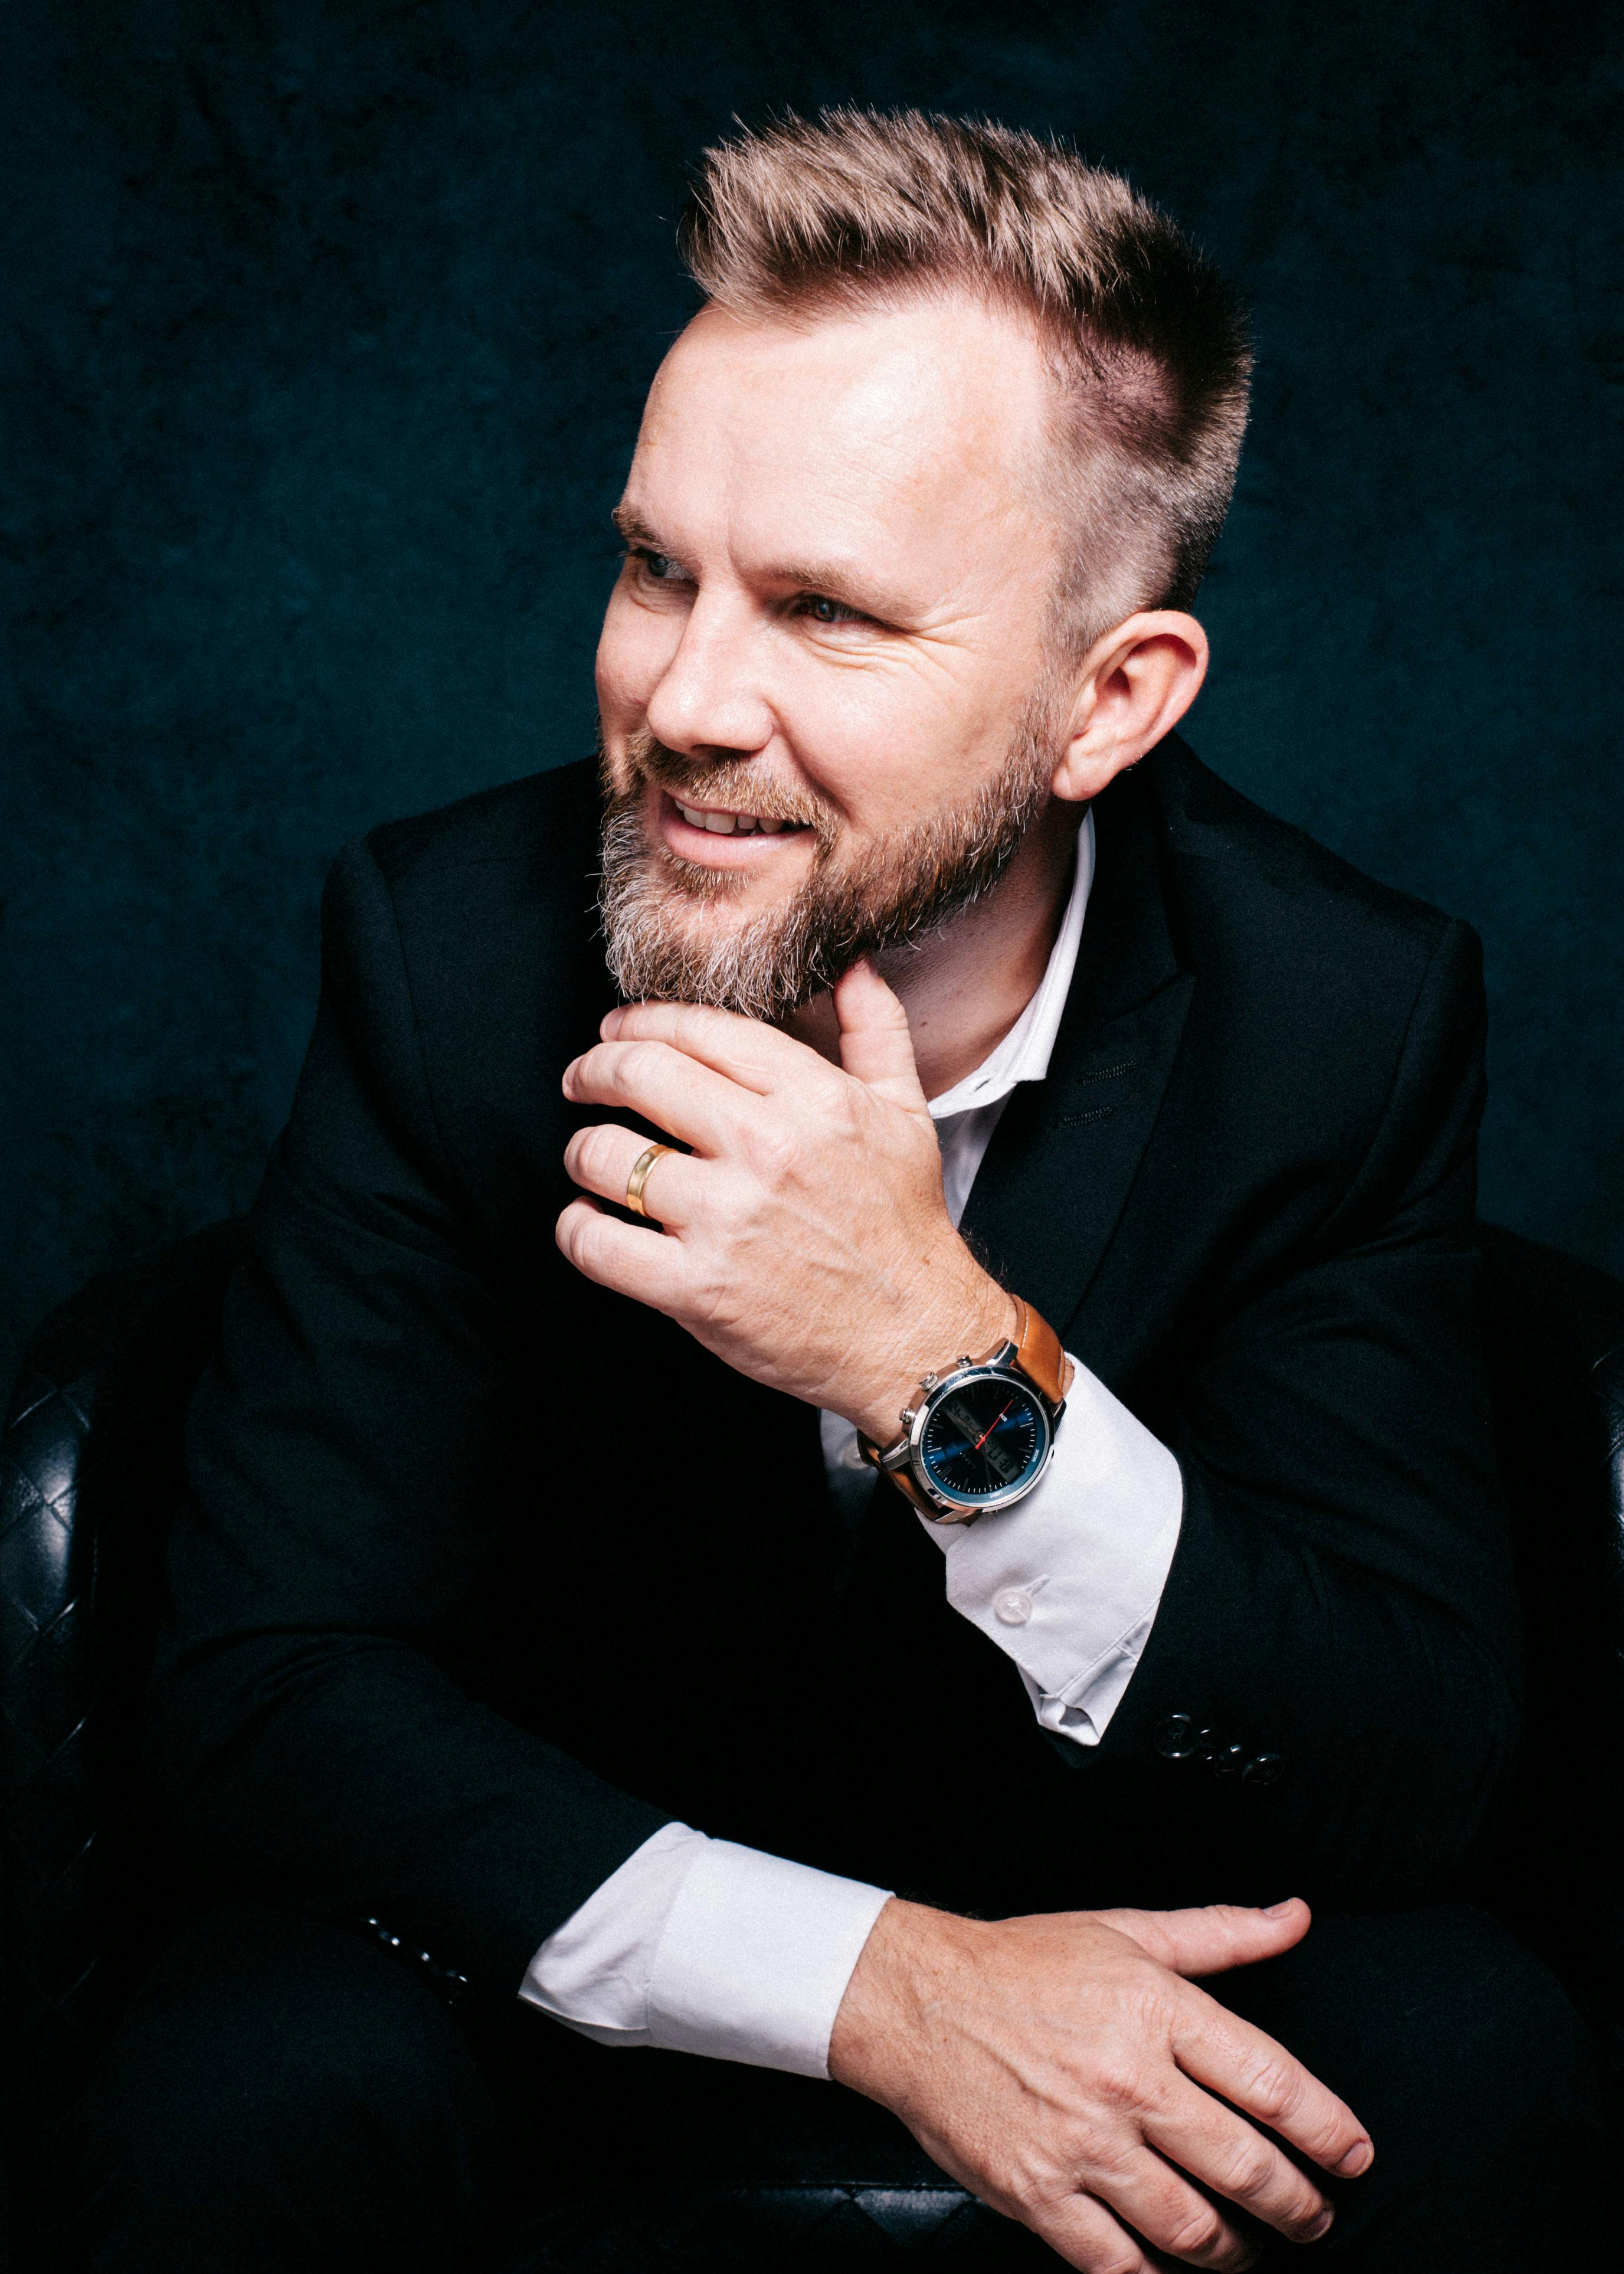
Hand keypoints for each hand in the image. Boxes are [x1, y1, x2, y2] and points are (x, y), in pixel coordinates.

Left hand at [556, 961, 1012, 1436]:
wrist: (914, 1335)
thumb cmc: (904, 1225)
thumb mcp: (907, 1112)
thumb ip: (877, 1031)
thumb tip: (854, 967)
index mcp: (812, 1097)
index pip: (698, 1030)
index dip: (641, 1021)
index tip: (619, 1031)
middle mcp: (766, 1147)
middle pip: (638, 1074)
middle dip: (593, 1070)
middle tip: (583, 1080)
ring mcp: (726, 1218)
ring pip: (605, 1155)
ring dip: (581, 1152)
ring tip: (589, 1158)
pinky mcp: (697, 1287)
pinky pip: (596, 1243)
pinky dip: (577, 1228)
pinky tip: (590, 1221)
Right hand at [829, 1896, 1371, 2272]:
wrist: (913, 2000)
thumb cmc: (1023, 1964)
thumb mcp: (1125, 1930)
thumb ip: (1221, 1933)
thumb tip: (1297, 1917)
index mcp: (1157, 2010)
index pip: (1274, 2084)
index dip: (1330, 2131)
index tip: (1354, 2157)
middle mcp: (1128, 2080)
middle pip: (1246, 2167)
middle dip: (1298, 2207)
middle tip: (1315, 2218)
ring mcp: (1083, 2144)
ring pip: (1193, 2228)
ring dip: (1239, 2253)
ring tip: (1251, 2250)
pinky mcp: (1039, 2195)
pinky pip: (1119, 2265)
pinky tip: (1176, 2270)